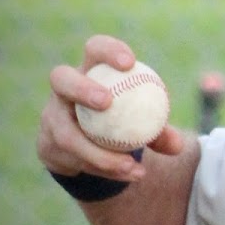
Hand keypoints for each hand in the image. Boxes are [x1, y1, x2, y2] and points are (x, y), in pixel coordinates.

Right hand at [37, 35, 183, 180]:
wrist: (95, 151)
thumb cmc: (126, 123)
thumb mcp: (145, 122)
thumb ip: (161, 131)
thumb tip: (177, 145)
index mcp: (92, 71)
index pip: (96, 49)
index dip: (109, 51)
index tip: (130, 64)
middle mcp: (64, 90)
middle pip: (62, 79)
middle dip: (82, 88)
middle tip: (107, 102)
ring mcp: (51, 116)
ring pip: (66, 133)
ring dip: (99, 152)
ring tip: (130, 166)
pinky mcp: (47, 144)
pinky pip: (73, 159)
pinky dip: (102, 168)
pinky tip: (127, 175)